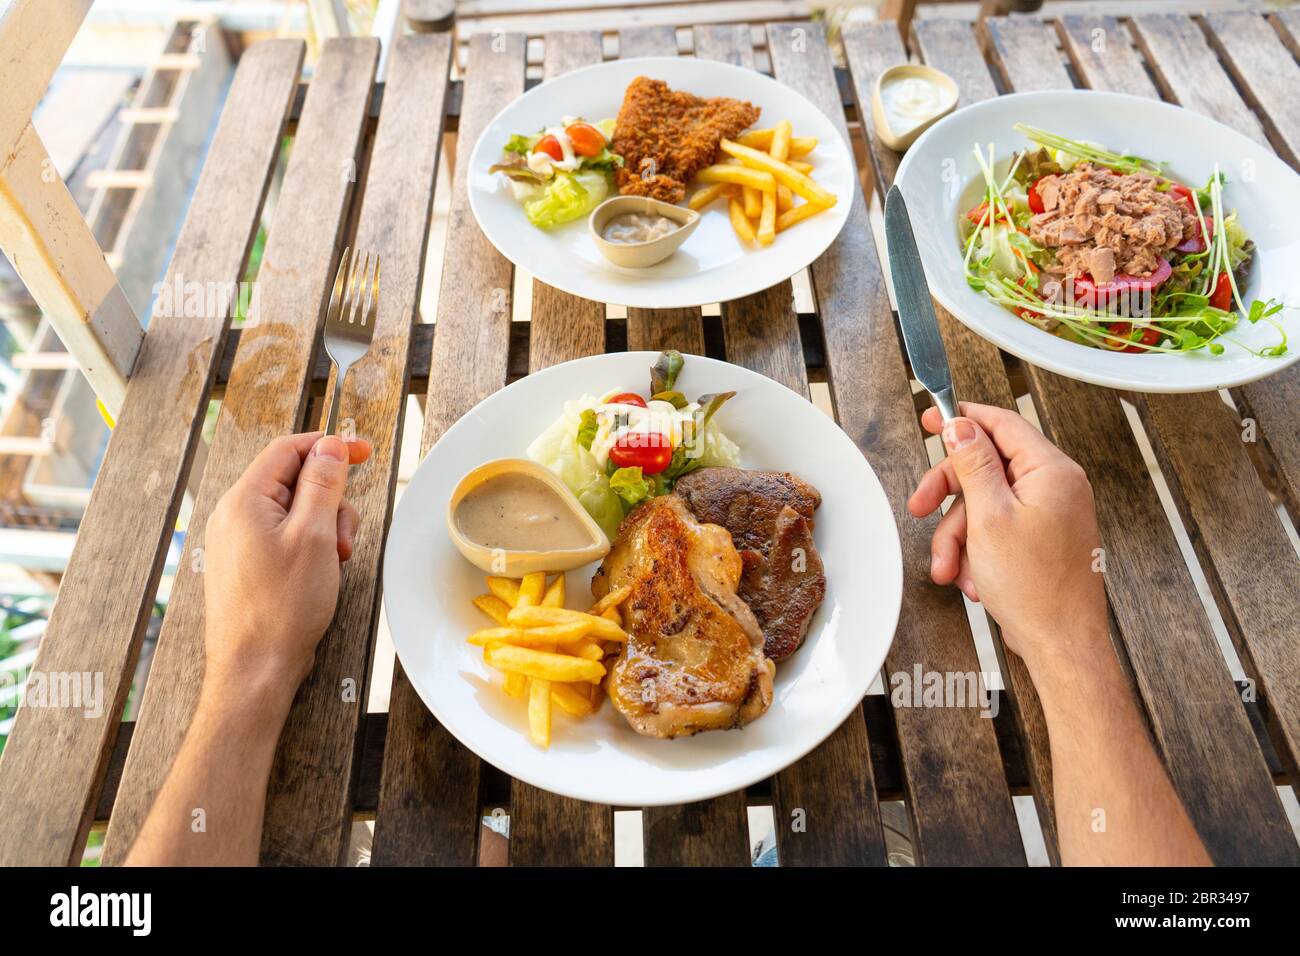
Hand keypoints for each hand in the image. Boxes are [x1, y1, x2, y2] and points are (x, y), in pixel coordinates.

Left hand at [202, 432, 371, 700]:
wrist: (256, 668)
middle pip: (294, 481)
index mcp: (244, 501)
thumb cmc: (281, 607)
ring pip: (294, 510)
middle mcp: (234, 516)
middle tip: (344, 536)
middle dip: (330, 501)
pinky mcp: (248, 563)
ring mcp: (238, 541)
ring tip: (333, 561)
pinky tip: (321, 571)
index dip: (329, 446)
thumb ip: (323, 484)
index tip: (363, 452)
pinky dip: (311, 545)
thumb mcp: (314, 536)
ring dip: (325, 527)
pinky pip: (285, 536)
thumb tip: (330, 446)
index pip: (288, 450)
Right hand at [906, 402, 1106, 670]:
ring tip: (951, 567)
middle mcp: (1055, 487)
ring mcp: (1049, 513)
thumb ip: (973, 464)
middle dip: (949, 495)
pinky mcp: (1041, 538)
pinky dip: (977, 550)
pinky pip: (997, 528)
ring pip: (985, 504)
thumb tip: (961, 425)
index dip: (962, 419)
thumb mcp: (989, 516)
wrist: (1060, 642)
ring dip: (959, 535)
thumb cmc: (1035, 587)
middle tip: (921, 507)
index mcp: (1050, 472)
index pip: (1002, 424)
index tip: (931, 417)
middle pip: (986, 468)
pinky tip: (974, 577)